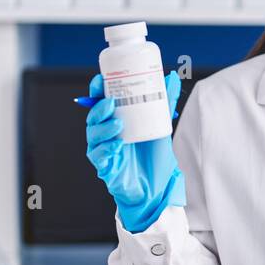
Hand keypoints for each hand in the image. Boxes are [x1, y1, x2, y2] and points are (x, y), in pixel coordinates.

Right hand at [85, 71, 186, 231]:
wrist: (158, 187)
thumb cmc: (154, 156)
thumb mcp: (162, 125)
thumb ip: (165, 101)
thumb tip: (172, 77)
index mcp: (115, 120)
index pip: (100, 101)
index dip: (97, 90)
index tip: (100, 80)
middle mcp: (106, 134)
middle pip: (93, 116)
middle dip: (98, 107)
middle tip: (111, 102)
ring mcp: (104, 150)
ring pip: (93, 134)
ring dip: (103, 127)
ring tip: (118, 124)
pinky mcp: (105, 167)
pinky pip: (99, 155)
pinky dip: (107, 148)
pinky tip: (118, 145)